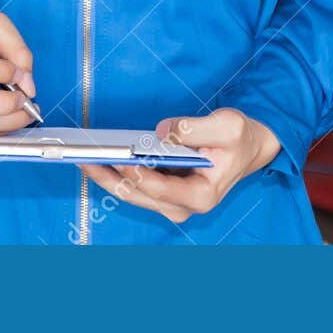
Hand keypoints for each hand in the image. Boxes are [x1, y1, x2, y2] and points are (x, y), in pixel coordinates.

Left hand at [79, 108, 280, 224]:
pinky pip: (135, 187)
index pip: (161, 189)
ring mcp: (172, 203)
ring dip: (108, 177)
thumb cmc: (239, 138)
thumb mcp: (227, 126)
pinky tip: (101, 158)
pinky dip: (117, 174)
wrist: (247, 147)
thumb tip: (160, 132)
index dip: (139, 176)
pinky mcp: (164, 193)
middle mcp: (183, 206)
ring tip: (85, 158)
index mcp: (201, 196)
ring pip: (131, 194)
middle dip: (110, 178)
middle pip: (138, 196)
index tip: (121, 161)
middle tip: (86, 159)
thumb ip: (194, 128)